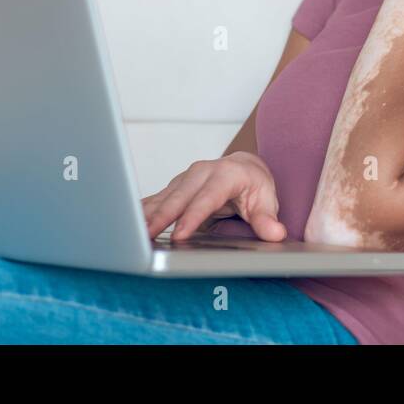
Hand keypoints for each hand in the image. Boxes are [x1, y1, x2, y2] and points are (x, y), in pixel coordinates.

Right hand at [141, 151, 287, 242]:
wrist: (245, 168)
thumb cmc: (255, 186)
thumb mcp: (267, 199)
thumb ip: (267, 218)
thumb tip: (276, 233)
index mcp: (225, 174)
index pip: (207, 198)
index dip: (192, 216)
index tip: (179, 234)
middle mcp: (202, 171)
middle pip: (179, 197)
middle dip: (162, 217)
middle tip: (146, 235)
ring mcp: (186, 177)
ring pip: (164, 197)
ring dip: (147, 214)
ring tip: (130, 231)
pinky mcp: (175, 186)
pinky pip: (156, 198)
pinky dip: (143, 210)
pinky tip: (127, 221)